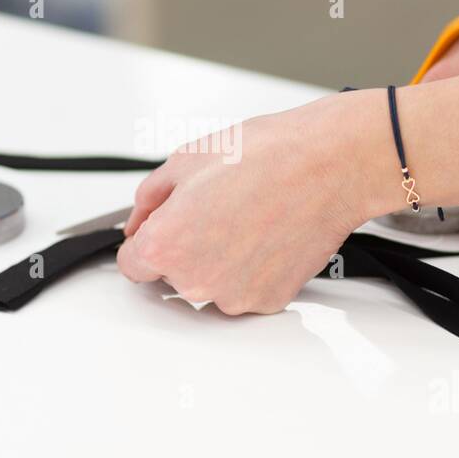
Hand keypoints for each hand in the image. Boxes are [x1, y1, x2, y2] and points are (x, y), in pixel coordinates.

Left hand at [117, 92, 383, 314]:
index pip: (131, 265)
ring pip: (210, 285)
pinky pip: (245, 289)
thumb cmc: (265, 157)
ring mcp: (234, 296)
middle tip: (214, 209)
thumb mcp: (185, 160)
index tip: (160, 231)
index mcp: (165, 246)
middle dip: (184, 248)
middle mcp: (196, 281)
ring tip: (245, 219)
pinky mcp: (268, 300)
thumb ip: (148, 201)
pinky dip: (251, 269)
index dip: (146, 241)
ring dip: (219, 261)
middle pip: (171, 277)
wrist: (327, 166)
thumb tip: (137, 223)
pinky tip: (265, 235)